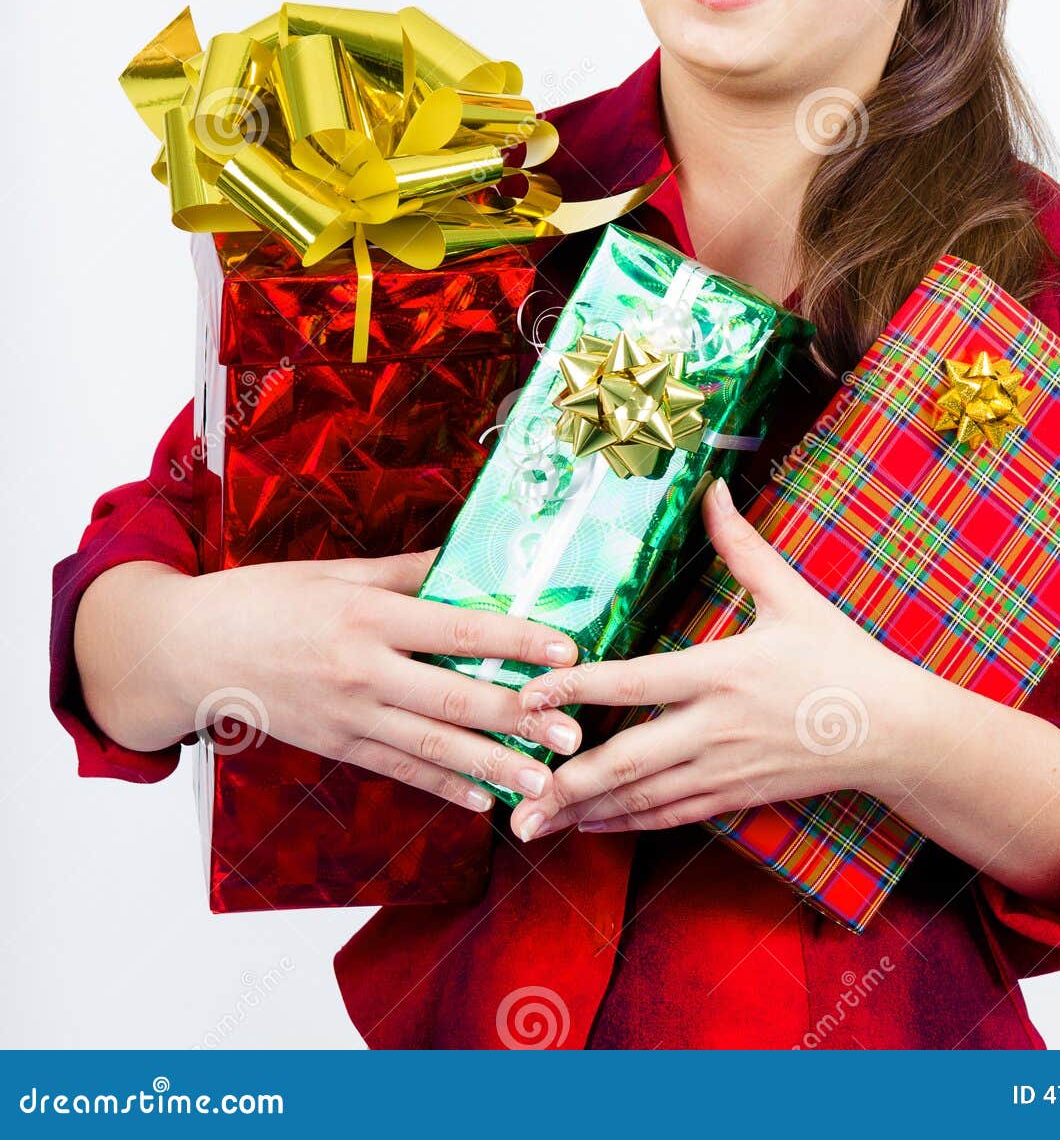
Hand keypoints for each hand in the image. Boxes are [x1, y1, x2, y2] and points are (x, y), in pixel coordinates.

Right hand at [77, 551, 584, 810]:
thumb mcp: (338, 572)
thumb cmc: (266, 599)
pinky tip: (482, 799)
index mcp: (367, 615)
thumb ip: (408, 571)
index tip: (567, 652)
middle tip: (573, 734)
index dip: (516, 640)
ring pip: (432, 745)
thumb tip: (468, 557)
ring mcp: (347, 715)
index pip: (457, 627)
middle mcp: (360, 669)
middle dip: (518, 718)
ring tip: (543, 783)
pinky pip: (398, 769)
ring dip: (492, 765)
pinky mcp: (335, 746)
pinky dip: (442, 785)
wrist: (189, 650)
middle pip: (453, 696)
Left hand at [506, 477, 912, 839]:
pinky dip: (625, 822)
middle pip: (626, 760)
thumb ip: (742, 543)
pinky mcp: (735, 795)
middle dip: (565, 783)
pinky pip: (670, 814)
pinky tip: (590, 826)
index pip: (635, 681)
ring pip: (641, 798)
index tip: (529, 696)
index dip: (578, 688)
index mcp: (721, 671)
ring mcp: (723, 769)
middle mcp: (714, 728)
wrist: (893, 731)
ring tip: (531, 828)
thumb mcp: (791, 595)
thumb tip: (713, 487)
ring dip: (583, 813)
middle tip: (512, 804)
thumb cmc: (841, 658)